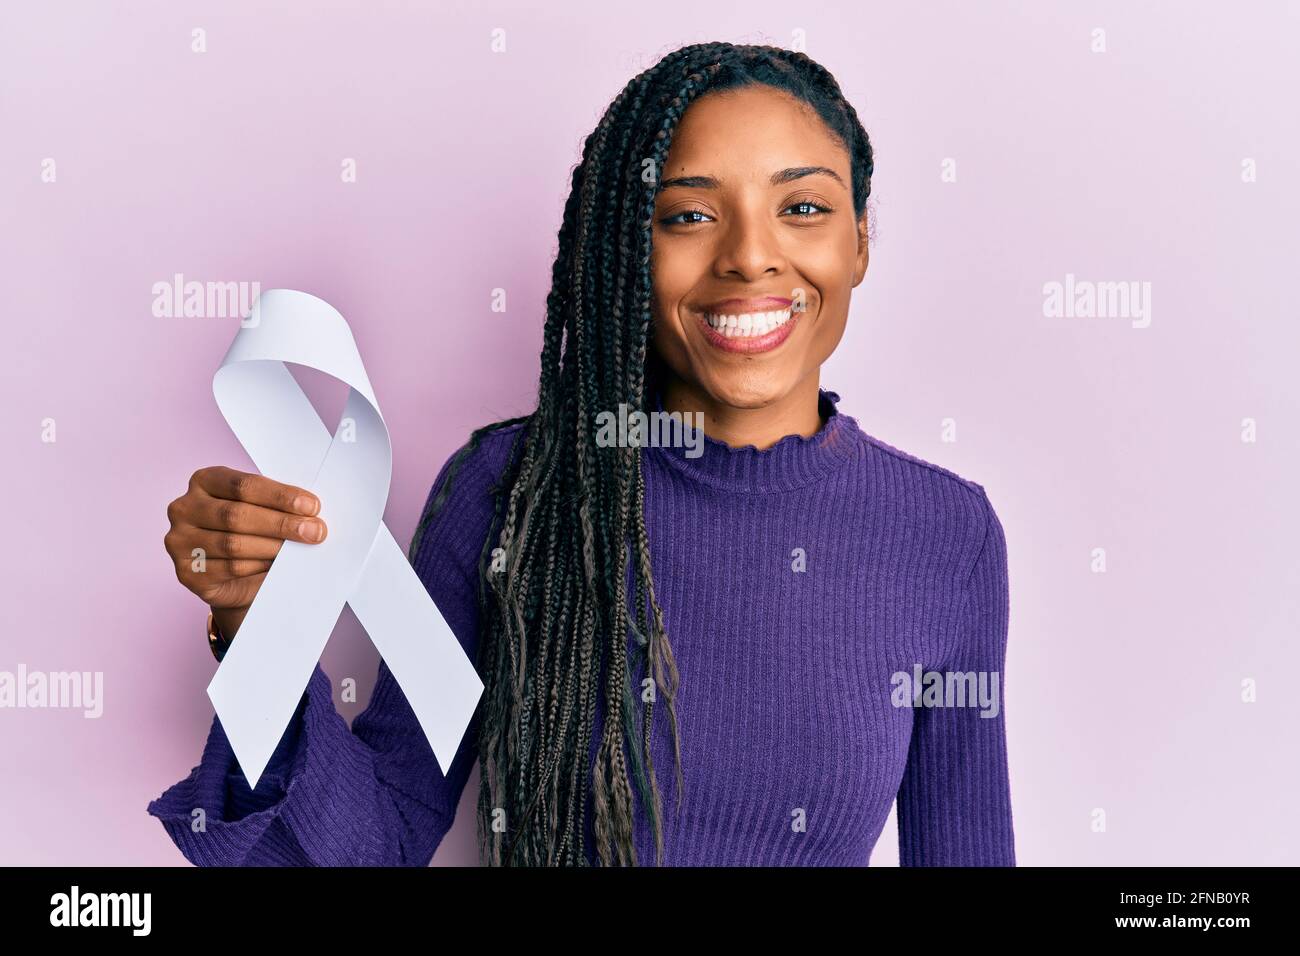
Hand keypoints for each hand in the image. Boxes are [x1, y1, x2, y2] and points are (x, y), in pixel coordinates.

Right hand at [164, 466, 326, 641]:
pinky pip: (228, 569)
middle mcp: (184, 508)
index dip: (280, 496)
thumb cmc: (250, 532)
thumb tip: (310, 514)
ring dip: (273, 548)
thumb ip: (276, 505)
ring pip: (233, 544)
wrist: (232, 576)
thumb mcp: (260, 509)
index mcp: (204, 481)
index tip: (312, 506)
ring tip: (300, 550)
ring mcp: (180, 540)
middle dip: (282, 524)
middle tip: (314, 531)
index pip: (244, 485)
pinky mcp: (186, 572)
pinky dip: (258, 567)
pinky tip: (276, 565)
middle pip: (237, 515)